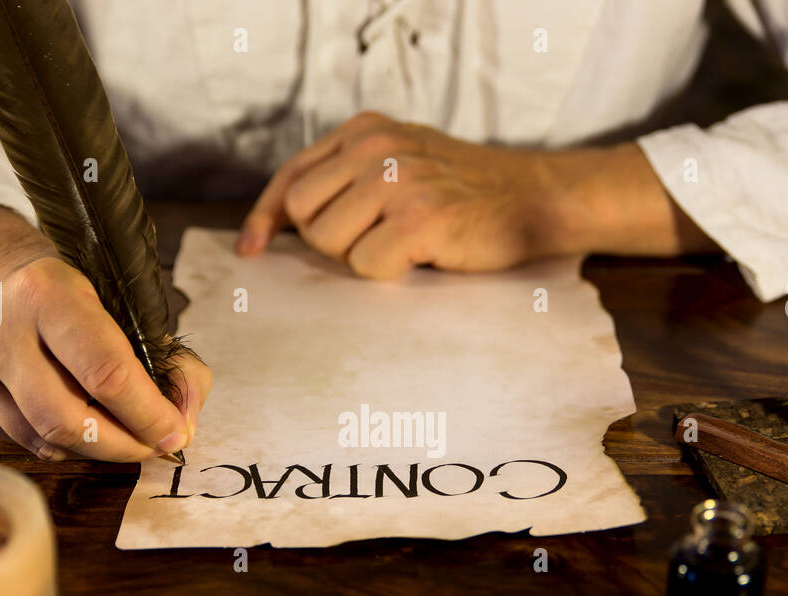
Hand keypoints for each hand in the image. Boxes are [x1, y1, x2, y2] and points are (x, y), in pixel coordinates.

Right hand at [0, 204, 210, 461]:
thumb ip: (175, 365)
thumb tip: (181, 427)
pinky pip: (24, 441)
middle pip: (68, 419)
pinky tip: (81, 426)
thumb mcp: (131, 307)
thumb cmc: (75, 297)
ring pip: (44, 439)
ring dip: (95, 449)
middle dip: (122, 445)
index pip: (105, 374)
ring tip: (123, 437)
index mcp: (46, 293)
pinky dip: (63, 444)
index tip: (174, 433)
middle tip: (151, 447)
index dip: (147, 415)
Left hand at [236, 115, 718, 274]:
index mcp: (365, 130)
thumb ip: (349, 179)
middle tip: (375, 241)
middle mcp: (376, 146)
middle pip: (303, 214)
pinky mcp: (420, 218)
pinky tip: (423, 256)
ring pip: (329, 242)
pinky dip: (390, 273)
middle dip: (328, 241)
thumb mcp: (402, 162)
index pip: (292, 176)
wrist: (535, 198)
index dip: (266, 218)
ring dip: (361, 257)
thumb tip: (282, 227)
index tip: (252, 250)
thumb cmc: (465, 193)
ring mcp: (398, 180)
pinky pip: (367, 265)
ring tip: (404, 245)